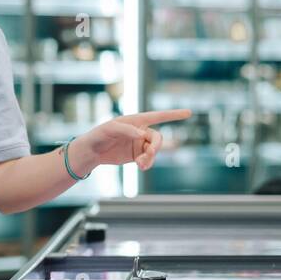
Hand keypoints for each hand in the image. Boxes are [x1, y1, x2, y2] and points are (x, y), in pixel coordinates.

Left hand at [69, 109, 191, 173]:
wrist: (92, 151)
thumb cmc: (99, 135)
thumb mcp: (110, 129)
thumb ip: (126, 129)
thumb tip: (141, 134)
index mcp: (136, 120)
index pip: (158, 116)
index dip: (173, 114)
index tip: (189, 113)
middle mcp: (141, 131)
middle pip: (158, 138)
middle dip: (156, 147)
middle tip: (148, 155)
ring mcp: (139, 144)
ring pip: (154, 151)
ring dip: (151, 158)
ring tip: (141, 165)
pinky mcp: (137, 155)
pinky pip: (148, 159)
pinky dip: (148, 163)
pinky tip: (141, 166)